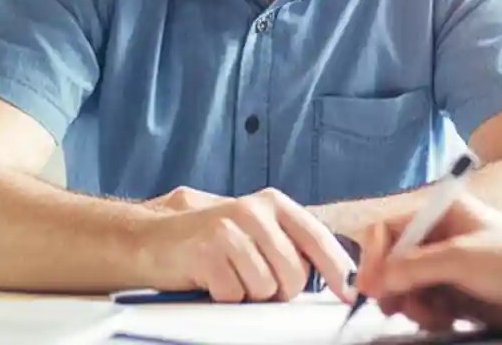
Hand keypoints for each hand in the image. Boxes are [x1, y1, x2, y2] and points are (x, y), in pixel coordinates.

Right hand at [143, 187, 355, 303]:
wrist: (150, 238)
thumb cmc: (206, 239)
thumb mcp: (253, 230)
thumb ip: (288, 244)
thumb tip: (333, 275)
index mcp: (272, 203)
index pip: (317, 238)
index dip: (338, 270)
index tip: (351, 294)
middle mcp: (254, 211)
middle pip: (294, 275)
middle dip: (278, 290)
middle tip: (251, 279)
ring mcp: (230, 229)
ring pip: (265, 288)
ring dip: (247, 293)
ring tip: (227, 275)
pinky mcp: (208, 252)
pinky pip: (234, 295)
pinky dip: (223, 297)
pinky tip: (209, 279)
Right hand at [355, 193, 501, 338]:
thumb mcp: (462, 258)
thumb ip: (416, 266)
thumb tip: (379, 279)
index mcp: (440, 212)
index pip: (389, 229)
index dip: (374, 256)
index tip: (370, 286)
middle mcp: (439, 236)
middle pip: (393, 260)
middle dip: (394, 286)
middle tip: (396, 308)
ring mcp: (446, 265)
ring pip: (406, 286)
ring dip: (412, 304)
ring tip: (434, 315)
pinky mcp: (454, 291)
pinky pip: (424, 303)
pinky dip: (427, 314)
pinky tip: (446, 319)